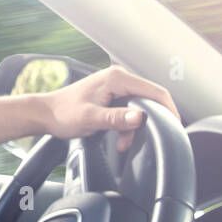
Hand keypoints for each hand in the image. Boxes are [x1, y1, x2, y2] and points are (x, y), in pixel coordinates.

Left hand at [43, 64, 181, 151]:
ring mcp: (116, 86)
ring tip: (122, 143)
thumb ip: (116, 118)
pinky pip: (130, 111)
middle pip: (150, 100)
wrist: (46, 114)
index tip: (175, 126)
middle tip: (142, 141)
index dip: (169, 109)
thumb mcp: (90, 119)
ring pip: (140, 108)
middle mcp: (119, 78)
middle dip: (149, 123)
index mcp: (117, 78)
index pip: (155, 91)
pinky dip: (128, 127)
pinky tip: (119, 139)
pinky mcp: (113, 96)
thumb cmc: (63, 114)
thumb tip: (139, 118)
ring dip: (135, 128)